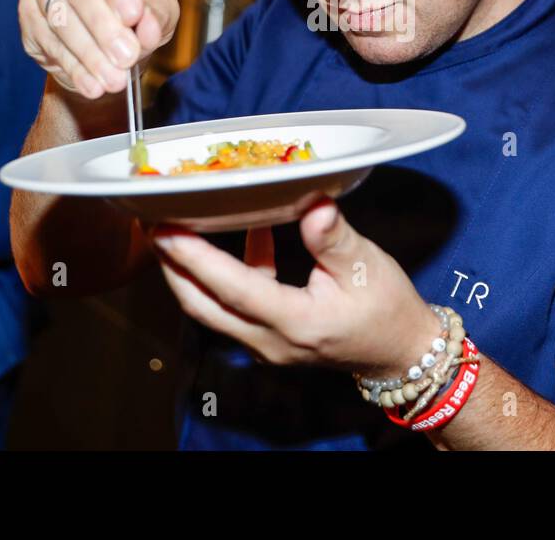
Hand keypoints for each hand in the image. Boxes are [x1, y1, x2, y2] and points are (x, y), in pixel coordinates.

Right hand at [18, 0, 179, 98]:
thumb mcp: (161, 13)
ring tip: (114, 79)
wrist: (108, 43)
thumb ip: (158, 15)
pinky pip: (46, 40)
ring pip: (60, 17)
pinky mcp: (27, 12)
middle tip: (126, 56)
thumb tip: (148, 25)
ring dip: (89, 53)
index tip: (132, 15)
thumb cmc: (137, 16)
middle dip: (104, 27)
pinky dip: (73, 67)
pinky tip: (93, 84)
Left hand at [148, 197, 443, 378]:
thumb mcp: (365, 265)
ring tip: (179, 230)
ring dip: (192, 272)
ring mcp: (267, 345)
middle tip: (152, 225)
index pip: (232, 288)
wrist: (401, 350)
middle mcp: (271, 340)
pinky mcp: (271, 339)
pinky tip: (252, 235)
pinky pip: (235, 308)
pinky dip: (229, 275)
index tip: (164, 228)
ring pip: (213, 310)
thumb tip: (314, 204)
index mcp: (294, 321)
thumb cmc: (387, 308)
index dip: (194, 257)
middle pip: (202, 306)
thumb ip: (333, 237)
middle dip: (172, 266)